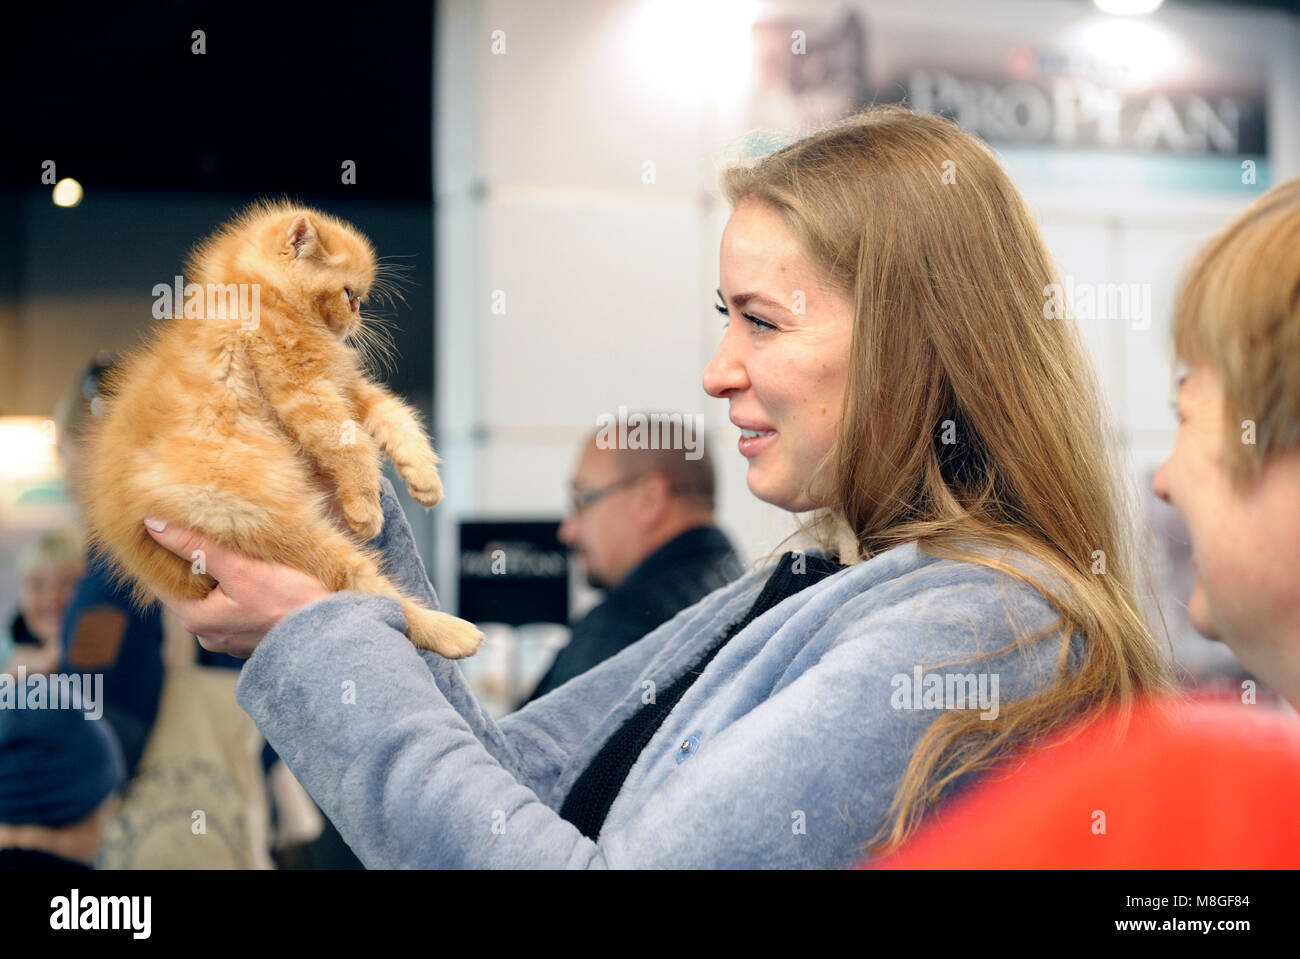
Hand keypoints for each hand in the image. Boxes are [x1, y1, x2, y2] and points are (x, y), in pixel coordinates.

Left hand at [143, 519, 330, 657]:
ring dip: (218, 577)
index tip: (166, 527)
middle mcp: (206, 635)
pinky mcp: (248, 638)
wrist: (327, 636)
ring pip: (212, 598)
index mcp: (195, 619)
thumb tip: (154, 525)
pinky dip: (236, 592)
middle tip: (205, 532)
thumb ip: (198, 547)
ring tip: (233, 552)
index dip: (162, 552)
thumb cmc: (287, 602)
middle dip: (194, 563)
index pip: (161, 580)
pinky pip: (232, 609)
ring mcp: (228, 639)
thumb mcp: (241, 568)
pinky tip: (252, 577)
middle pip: (188, 589)